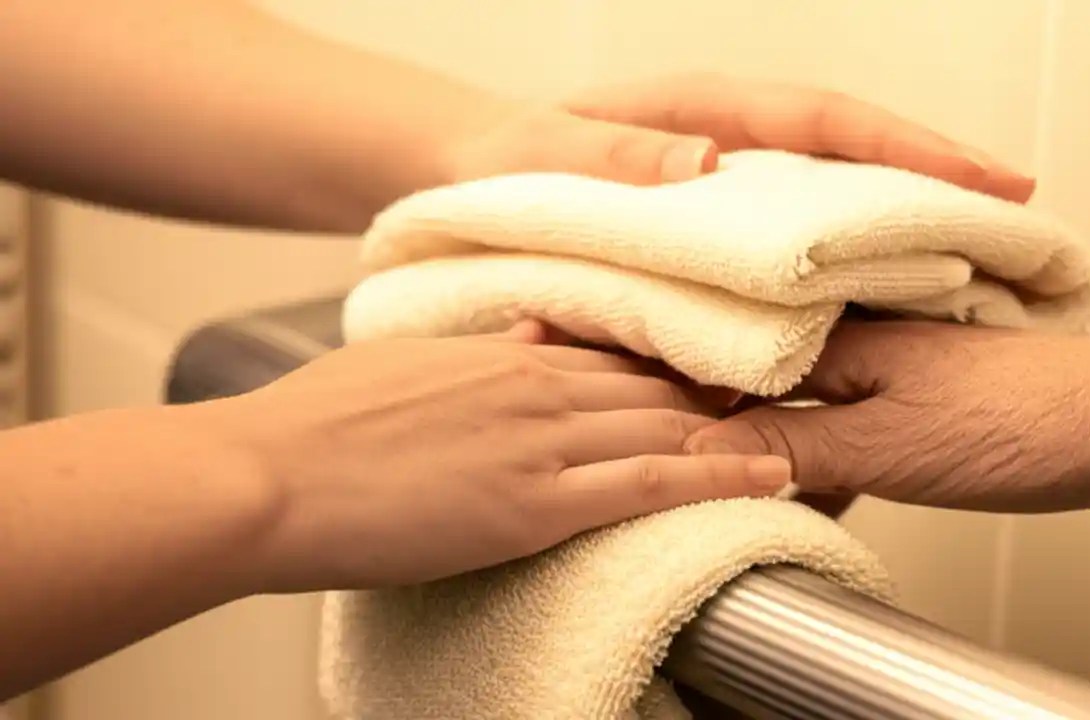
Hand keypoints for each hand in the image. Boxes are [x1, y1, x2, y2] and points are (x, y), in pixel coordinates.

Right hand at [187, 322, 789, 591]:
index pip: (617, 353)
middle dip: (724, 394)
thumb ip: (477, 357)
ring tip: (800, 433)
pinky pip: (648, 485)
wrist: (267, 478)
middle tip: (787, 396)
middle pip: (656, 386)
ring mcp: (540, 443)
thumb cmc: (316, 427)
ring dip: (738, 431)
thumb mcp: (405, 368)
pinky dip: (717, 477)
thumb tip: (528, 343)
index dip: (679, 363)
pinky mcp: (533, 504)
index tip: (724, 368)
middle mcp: (536, 389)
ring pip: (666, 428)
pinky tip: (768, 477)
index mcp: (504, 358)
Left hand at [448, 73, 1033, 201]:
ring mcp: (735, 180)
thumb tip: (706, 166)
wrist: (475, 175)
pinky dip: (847, 257)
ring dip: (904, 221)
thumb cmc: (509, 159)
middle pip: (855, 153)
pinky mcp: (723, 224)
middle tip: (1018, 215)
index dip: (908, 146)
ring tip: (981, 258)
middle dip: (936, 177)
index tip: (983, 177)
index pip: (826, 120)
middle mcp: (735, 140)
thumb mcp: (547, 154)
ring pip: (837, 194)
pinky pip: (799, 237)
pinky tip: (885, 294)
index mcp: (706, 109)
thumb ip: (615, 157)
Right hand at [686, 322, 1089, 516]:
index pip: (726, 353)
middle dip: (724, 417)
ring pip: (797, 394)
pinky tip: (821, 481)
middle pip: (756, 370)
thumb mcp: (884, 449)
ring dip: (775, 435)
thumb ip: (790, 445)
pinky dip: (823, 444)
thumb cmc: (1016, 424)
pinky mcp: (907, 384)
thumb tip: (703, 445)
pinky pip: (839, 409)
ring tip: (754, 477)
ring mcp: (881, 355)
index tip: (653, 427)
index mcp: (835, 330)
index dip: (684, 393)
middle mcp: (851, 330)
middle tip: (697, 462)